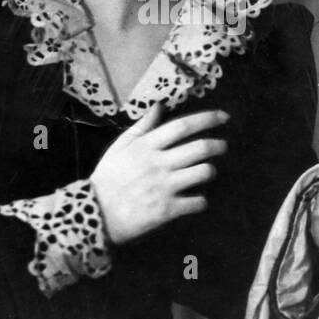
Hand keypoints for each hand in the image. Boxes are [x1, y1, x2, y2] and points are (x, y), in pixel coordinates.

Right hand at [90, 103, 229, 244]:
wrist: (95, 213)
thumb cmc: (108, 178)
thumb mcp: (119, 146)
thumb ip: (142, 126)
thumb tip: (159, 106)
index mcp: (147, 146)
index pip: (183, 126)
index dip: (207, 119)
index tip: (223, 117)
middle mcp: (158, 164)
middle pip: (200, 148)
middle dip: (218, 145)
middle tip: (223, 146)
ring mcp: (164, 187)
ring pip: (203, 172)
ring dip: (210, 171)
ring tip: (207, 172)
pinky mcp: (167, 210)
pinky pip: (197, 202)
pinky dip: (201, 201)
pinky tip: (196, 200)